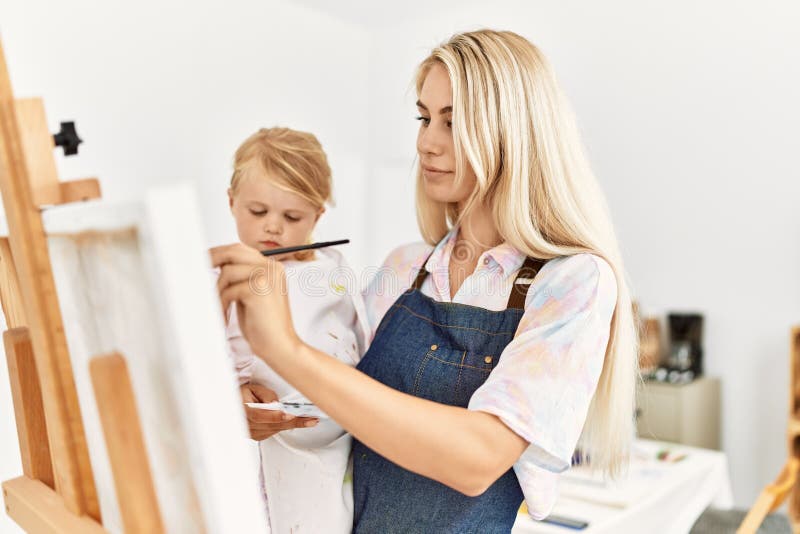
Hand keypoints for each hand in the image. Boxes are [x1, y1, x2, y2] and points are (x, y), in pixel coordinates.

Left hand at [211, 243, 299, 360]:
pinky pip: (228, 290)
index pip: (240, 249)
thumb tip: (217, 267)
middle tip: (197, 270)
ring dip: (218, 292)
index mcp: (272, 267)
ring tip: (221, 309)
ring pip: (227, 272)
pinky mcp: (259, 290)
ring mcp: (266, 277)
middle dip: (212, 260)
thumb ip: (240, 278)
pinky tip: (225, 316)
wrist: (280, 346)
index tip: (204, 260)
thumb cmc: (265, 325)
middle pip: (233, 252)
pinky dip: (222, 304)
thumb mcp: (252, 294)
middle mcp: (272, 268)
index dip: (218, 253)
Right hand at [240, 383, 317, 440]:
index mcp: (242, 411)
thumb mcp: (253, 388)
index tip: (290, 415)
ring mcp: (251, 433)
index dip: (275, 416)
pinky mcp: (256, 437)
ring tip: (309, 420)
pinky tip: (292, 420)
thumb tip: (277, 404)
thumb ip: (266, 396)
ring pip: (275, 430)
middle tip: (311, 420)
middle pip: (272, 425)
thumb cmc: (242, 395)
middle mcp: (246, 425)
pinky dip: (283, 426)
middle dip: (293, 422)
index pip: (259, 416)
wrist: (231, 405)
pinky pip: (273, 432)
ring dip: (292, 424)